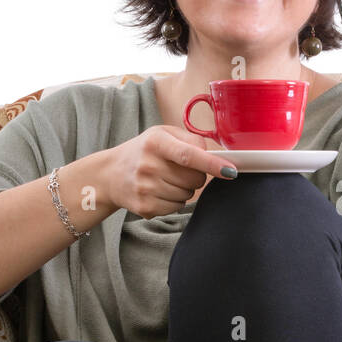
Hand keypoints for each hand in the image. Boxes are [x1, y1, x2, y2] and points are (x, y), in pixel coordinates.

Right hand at [102, 126, 236, 219]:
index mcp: (155, 142)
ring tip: (166, 179)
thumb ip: (191, 140)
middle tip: (180, 169)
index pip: (189, 155)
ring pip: (188, 195)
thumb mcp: (162, 134)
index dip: (213, 164)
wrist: (110, 174)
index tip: (230, 171)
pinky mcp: (145, 207)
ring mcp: (145, 188)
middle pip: (195, 179)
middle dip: (197, 176)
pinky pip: (177, 207)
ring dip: (185, 189)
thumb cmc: (144, 151)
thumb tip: (217, 156)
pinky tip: (160, 191)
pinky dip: (175, 201)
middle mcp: (148, 165)